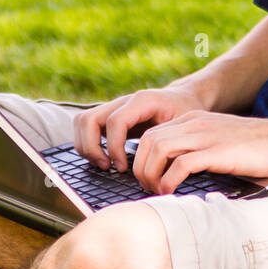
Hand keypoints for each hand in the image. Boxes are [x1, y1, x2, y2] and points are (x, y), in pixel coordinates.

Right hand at [72, 84, 208, 170]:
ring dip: (86, 146)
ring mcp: (114, 107)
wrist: (184, 99)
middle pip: (88, 119)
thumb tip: (159, 170)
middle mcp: (123, 101)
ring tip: (104, 164)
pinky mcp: (110, 117)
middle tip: (107, 166)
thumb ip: (171, 141)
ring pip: (82, 121)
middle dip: (91, 147)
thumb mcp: (184, 125)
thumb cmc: (185, 113)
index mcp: (141, 100)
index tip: (122, 167)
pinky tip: (105, 159)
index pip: (115, 121)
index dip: (114, 147)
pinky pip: (87, 126)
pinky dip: (88, 144)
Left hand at [131, 111, 267, 194]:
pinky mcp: (217, 152)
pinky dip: (169, 180)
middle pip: (150, 141)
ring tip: (156, 192)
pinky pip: (181, 164)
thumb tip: (174, 170)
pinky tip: (171, 192)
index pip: (152, 134)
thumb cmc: (255, 146)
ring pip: (159, 149)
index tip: (145, 179)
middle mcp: (195, 124)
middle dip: (141, 167)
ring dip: (151, 174)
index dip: (142, 159)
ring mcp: (206, 136)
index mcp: (193, 120)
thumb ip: (197, 147)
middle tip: (146, 189)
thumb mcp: (218, 140)